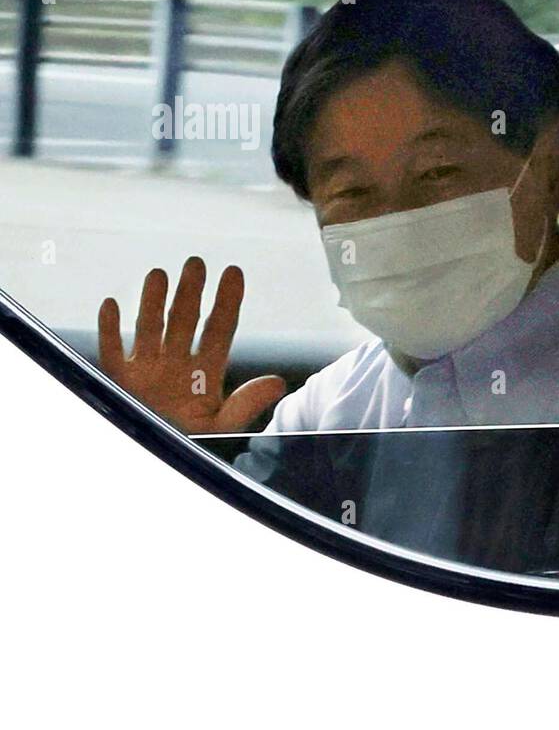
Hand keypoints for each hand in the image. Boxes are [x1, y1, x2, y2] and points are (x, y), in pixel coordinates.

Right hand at [97, 256, 285, 434]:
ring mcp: (147, 369)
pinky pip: (112, 350)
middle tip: (196, 262)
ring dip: (152, 301)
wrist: (156, 466)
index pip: (220, 329)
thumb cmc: (192, 445)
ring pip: (150, 327)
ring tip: (159, 274)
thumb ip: (246, 404)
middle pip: (184, 320)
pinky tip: (111, 305)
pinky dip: (109, 329)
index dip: (227, 301)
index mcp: (205, 372)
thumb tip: (278, 383)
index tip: (234, 272)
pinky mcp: (119, 380)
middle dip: (190, 292)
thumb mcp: (223, 427)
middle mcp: (177, 364)